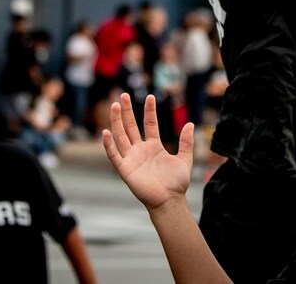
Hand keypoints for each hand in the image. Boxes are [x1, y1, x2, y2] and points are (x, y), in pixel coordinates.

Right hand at [103, 93, 194, 211]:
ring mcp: (132, 158)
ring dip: (116, 121)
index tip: (150, 96)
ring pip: (121, 136)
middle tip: (123, 95)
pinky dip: (109, 145)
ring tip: (114, 106)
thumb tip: (190, 124)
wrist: (170, 201)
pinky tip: (105, 132)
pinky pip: (114, 155)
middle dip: (126, 111)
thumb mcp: (185, 159)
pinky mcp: (125, 169)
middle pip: (131, 126)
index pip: (149, 124)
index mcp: (154, 146)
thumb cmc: (177, 183)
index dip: (149, 111)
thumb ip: (186, 142)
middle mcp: (140, 150)